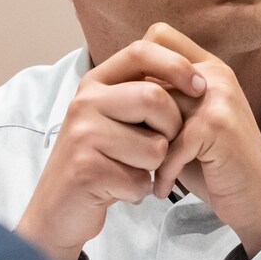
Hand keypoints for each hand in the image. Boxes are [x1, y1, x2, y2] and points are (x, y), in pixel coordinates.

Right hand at [16, 41, 206, 259]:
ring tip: (131, 170)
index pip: (141, 52)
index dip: (176, 65)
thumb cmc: (101, 159)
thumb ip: (143, 92)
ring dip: (156, 167)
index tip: (200, 87)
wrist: (60, 207)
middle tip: (161, 148)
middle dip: (173, 128)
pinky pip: (141, 180)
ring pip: (155, 146)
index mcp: (95, 83)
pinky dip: (139, 191)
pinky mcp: (86, 169)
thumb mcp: (116, 117)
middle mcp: (84, 101)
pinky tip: (118, 190)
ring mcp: (82, 134)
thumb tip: (197, 75)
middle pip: (155, 98)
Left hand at [144, 24, 260, 257]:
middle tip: (132, 148)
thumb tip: (115, 91)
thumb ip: (164, 102)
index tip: (133, 106)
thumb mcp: (189, 124)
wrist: (257, 199)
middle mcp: (215, 75)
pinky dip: (162, 173)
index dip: (137, 66)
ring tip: (144, 170)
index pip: (159, 36)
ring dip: (145, 146)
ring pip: (155, 109)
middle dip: (136, 116)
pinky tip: (162, 189)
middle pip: (150, 75)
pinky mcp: (216, 125)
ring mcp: (218, 98)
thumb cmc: (217, 164)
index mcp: (209, 68)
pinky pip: (167, 145)